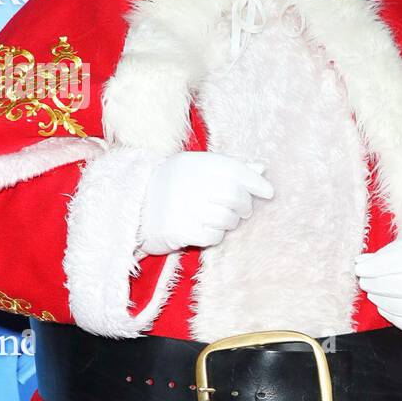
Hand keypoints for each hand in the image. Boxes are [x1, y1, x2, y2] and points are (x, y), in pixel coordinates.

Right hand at [136, 151, 273, 255]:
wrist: (133, 206)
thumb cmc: (172, 185)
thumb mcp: (197, 169)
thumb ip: (229, 168)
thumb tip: (261, 169)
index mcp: (196, 164)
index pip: (235, 170)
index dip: (256, 182)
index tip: (269, 192)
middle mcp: (191, 183)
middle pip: (236, 196)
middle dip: (245, 206)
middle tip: (242, 210)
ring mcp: (185, 207)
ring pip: (228, 218)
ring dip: (230, 222)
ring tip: (220, 219)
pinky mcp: (180, 230)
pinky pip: (214, 236)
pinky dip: (215, 235)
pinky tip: (205, 229)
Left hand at [353, 231, 401, 334]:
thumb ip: (387, 252)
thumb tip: (360, 261)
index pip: (399, 261)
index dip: (375, 266)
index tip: (360, 267)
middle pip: (398, 285)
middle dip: (374, 283)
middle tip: (364, 280)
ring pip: (401, 306)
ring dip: (379, 299)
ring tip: (372, 291)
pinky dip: (390, 316)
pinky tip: (383, 306)